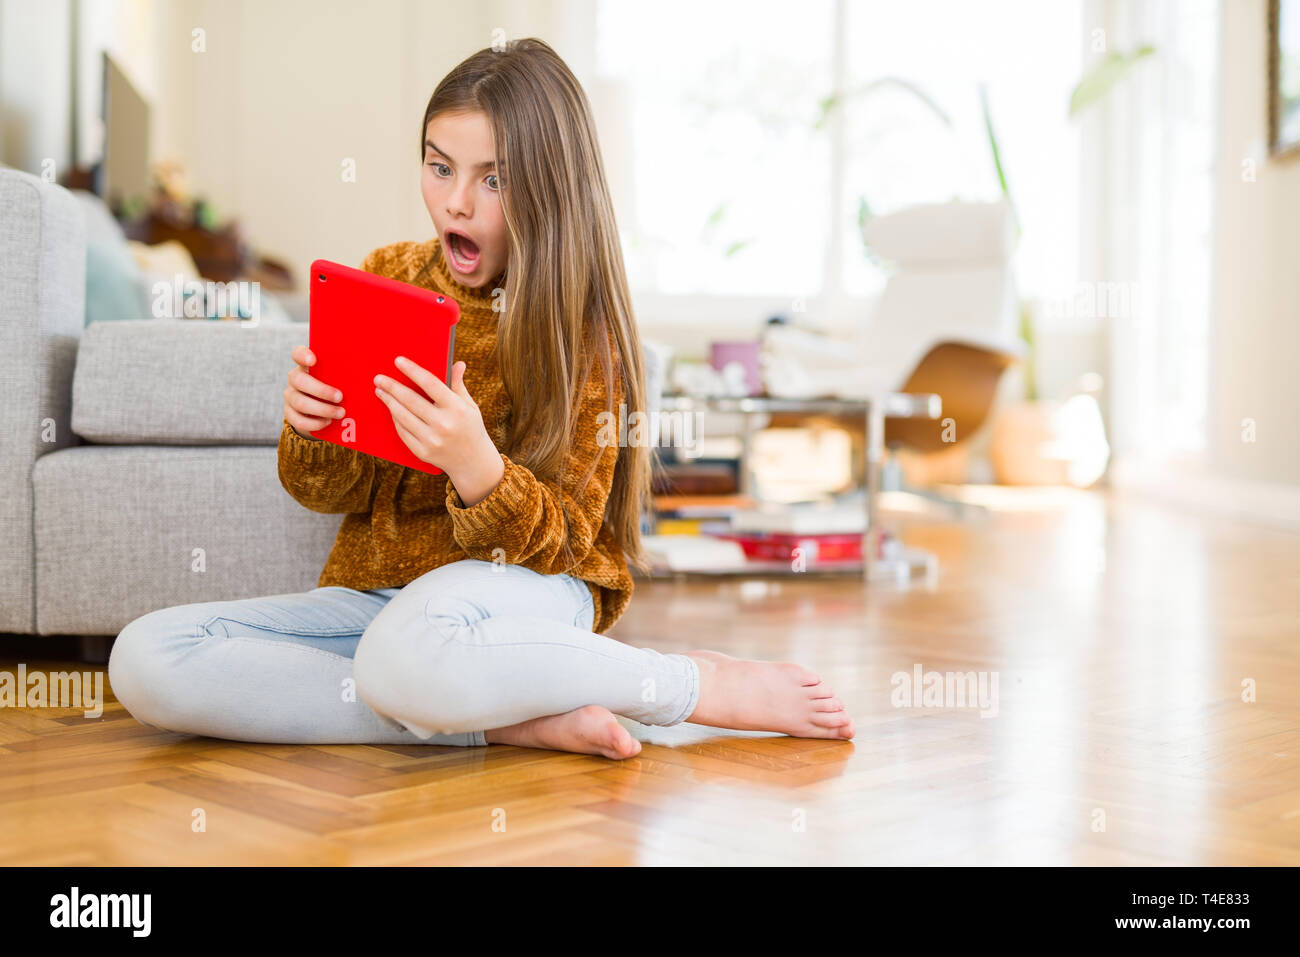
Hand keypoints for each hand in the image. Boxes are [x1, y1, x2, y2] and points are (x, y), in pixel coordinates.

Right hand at [285, 344, 344, 439]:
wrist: (320, 411)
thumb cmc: (336, 388)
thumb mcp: (339, 378)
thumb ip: (345, 373)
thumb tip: (369, 375)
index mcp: (306, 365)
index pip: (297, 354)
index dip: (303, 355)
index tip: (313, 360)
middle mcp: (295, 379)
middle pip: (299, 380)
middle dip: (321, 390)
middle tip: (340, 397)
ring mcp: (290, 396)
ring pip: (300, 402)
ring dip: (322, 409)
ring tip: (341, 413)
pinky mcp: (289, 414)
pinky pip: (298, 420)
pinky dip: (315, 423)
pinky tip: (328, 422)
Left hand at [374, 357, 502, 498]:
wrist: (473, 462)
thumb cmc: (469, 428)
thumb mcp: (469, 406)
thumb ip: (458, 385)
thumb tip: (457, 363)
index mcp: (457, 409)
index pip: (430, 384)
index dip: (412, 370)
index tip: (398, 361)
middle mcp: (444, 425)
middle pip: (411, 400)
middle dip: (391, 387)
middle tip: (379, 378)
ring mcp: (432, 440)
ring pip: (402, 415)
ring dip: (388, 401)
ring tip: (380, 391)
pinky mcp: (423, 452)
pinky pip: (402, 431)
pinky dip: (395, 418)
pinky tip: (391, 409)